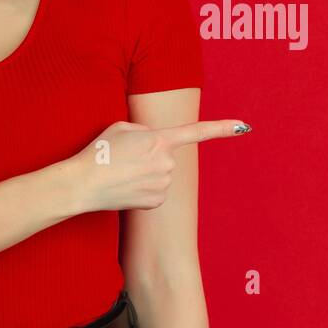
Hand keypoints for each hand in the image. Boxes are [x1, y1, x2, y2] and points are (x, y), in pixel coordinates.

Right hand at [68, 119, 249, 212]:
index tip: (244, 126)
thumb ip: (145, 131)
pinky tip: (126, 188)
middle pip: (167, 156)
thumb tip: (153, 142)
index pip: (197, 131)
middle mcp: (167, 162)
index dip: (222, 128)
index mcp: (160, 139)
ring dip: (145, 174)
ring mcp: (164, 184)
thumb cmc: (99, 152)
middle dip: (150, 156)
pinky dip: (143, 190)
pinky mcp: (157, 201)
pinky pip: (156, 192)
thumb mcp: (121, 127)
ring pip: (161, 175)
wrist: (82, 184)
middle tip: (125, 159)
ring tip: (121, 173)